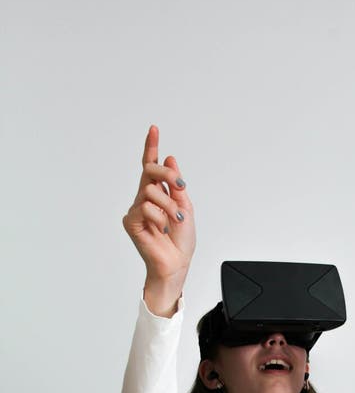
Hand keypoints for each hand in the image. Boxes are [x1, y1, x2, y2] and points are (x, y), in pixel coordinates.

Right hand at [122, 125, 195, 288]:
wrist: (176, 264)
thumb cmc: (180, 241)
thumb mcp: (185, 207)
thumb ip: (175, 184)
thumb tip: (170, 159)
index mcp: (158, 194)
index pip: (151, 167)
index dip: (152, 147)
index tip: (154, 129)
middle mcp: (144, 199)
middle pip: (149, 171)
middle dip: (166, 174)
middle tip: (179, 185)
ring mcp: (136, 210)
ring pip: (150, 191)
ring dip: (168, 205)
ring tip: (175, 221)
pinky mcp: (131, 222)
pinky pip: (145, 208)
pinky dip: (159, 218)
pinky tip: (163, 230)